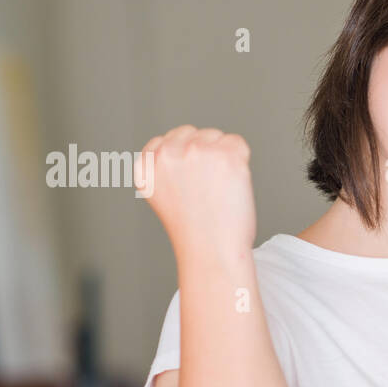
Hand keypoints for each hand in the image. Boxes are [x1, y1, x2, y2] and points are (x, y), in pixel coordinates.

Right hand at [136, 126, 255, 259]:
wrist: (213, 252)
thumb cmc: (195, 232)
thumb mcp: (164, 197)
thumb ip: (166, 170)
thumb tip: (183, 146)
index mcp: (146, 166)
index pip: (164, 141)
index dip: (183, 160)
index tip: (190, 180)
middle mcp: (167, 155)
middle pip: (192, 134)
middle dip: (203, 154)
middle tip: (207, 189)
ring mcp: (196, 152)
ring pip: (216, 137)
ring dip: (222, 158)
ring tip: (218, 190)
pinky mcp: (225, 155)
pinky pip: (237, 142)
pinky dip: (241, 161)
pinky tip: (232, 185)